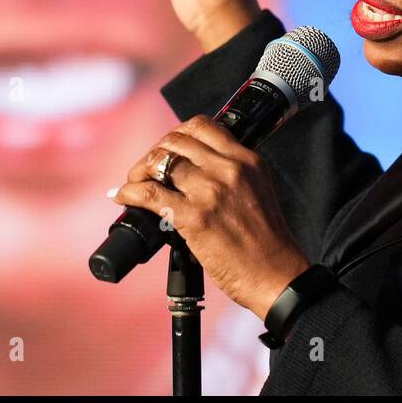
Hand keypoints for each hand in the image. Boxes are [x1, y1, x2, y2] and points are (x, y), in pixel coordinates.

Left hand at [112, 114, 312, 319]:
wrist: (278, 276)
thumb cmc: (267, 242)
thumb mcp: (256, 190)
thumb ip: (230, 174)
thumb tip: (192, 170)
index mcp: (246, 160)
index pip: (202, 126)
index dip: (176, 135)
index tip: (168, 149)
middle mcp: (229, 169)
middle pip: (175, 141)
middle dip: (155, 152)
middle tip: (146, 170)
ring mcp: (210, 191)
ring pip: (160, 161)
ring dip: (139, 171)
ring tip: (134, 183)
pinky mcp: (194, 217)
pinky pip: (150, 193)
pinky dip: (129, 192)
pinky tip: (123, 197)